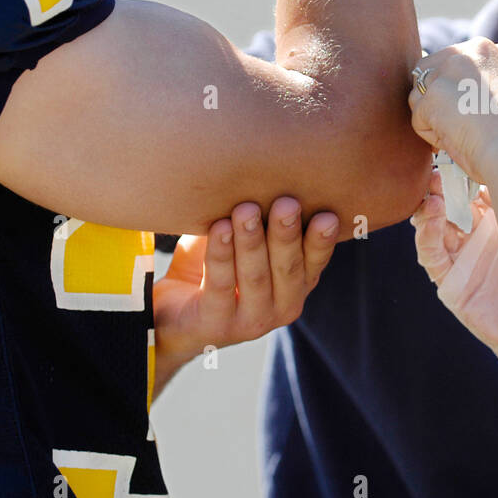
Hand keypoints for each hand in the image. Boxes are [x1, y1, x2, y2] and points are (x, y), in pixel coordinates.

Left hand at [152, 197, 338, 396]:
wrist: (170, 316)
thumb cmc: (213, 269)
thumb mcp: (239, 242)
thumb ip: (254, 218)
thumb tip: (258, 172)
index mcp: (296, 284)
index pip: (315, 262)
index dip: (322, 241)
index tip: (327, 215)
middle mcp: (283, 307)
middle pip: (287, 268)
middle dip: (286, 234)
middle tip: (286, 203)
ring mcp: (251, 321)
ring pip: (255, 276)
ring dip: (251, 241)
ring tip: (246, 209)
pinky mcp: (216, 325)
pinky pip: (220, 285)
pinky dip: (221, 254)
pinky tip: (219, 229)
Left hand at [408, 38, 497, 185]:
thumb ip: (480, 84)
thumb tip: (455, 97)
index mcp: (491, 51)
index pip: (451, 63)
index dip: (454, 93)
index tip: (470, 112)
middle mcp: (469, 51)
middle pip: (429, 74)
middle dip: (436, 102)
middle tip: (460, 126)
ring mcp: (450, 69)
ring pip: (420, 96)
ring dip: (433, 119)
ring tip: (462, 134)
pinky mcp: (434, 93)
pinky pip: (418, 118)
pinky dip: (431, 136)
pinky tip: (456, 141)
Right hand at [411, 170, 497, 377]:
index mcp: (495, 222)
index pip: (468, 191)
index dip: (458, 173)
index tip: (453, 153)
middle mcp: (475, 239)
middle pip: (448, 206)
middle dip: (439, 187)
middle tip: (435, 168)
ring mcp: (462, 261)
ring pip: (435, 228)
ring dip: (430, 209)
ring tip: (431, 191)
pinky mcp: (453, 285)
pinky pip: (433, 257)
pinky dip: (428, 235)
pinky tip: (430, 217)